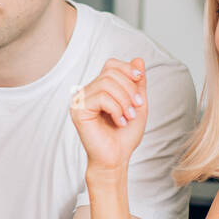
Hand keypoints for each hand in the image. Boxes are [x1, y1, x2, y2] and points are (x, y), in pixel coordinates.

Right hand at [69, 57, 147, 174]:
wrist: (116, 158)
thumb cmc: (124, 136)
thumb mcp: (137, 104)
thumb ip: (137, 83)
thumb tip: (138, 60)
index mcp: (99, 89)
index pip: (111, 65)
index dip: (126, 69)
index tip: (140, 79)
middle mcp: (87, 92)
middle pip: (110, 73)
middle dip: (129, 89)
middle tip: (135, 108)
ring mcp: (80, 100)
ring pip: (106, 84)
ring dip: (124, 101)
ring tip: (128, 117)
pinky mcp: (78, 110)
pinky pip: (101, 97)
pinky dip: (116, 109)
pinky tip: (118, 121)